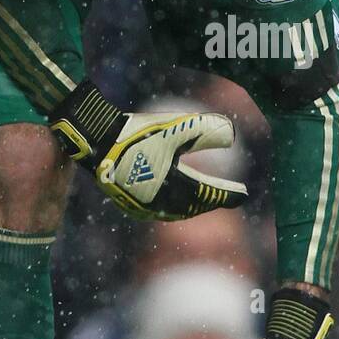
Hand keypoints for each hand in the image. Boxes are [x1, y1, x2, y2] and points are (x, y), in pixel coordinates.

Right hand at [96, 110, 247, 220]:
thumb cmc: (137, 133)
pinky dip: (173, 205)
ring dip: (193, 205)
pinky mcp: (129, 203)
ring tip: (203, 198)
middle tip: (227, 197)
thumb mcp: (176, 127)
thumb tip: (231, 137)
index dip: (228, 195)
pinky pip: (159, 209)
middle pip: (193, 206)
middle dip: (211, 200)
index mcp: (174, 188)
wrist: (94, 141)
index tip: (244, 195)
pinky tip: (172, 199)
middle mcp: (160, 203)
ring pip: (176, 211)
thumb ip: (206, 130)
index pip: (209, 194)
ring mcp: (142, 206)